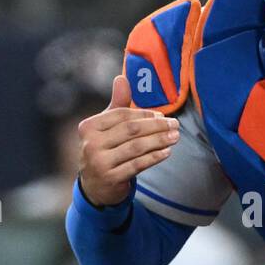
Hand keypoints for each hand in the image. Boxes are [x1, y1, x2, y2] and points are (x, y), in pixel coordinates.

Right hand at [78, 74, 178, 206]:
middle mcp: (91, 144)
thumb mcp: (107, 128)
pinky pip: (137, 165)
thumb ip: (116, 104)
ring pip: (136, 147)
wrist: (95, 186)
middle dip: (156, 126)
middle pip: (131, 130)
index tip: (162, 116)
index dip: (144, 114)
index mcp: (88, 127)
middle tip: (175, 125)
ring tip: (175, 137)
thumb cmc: (105, 150)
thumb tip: (121, 78)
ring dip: (159, 141)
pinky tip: (167, 152)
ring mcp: (99, 163)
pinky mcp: (111, 178)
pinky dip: (154, 157)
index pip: (121, 115)